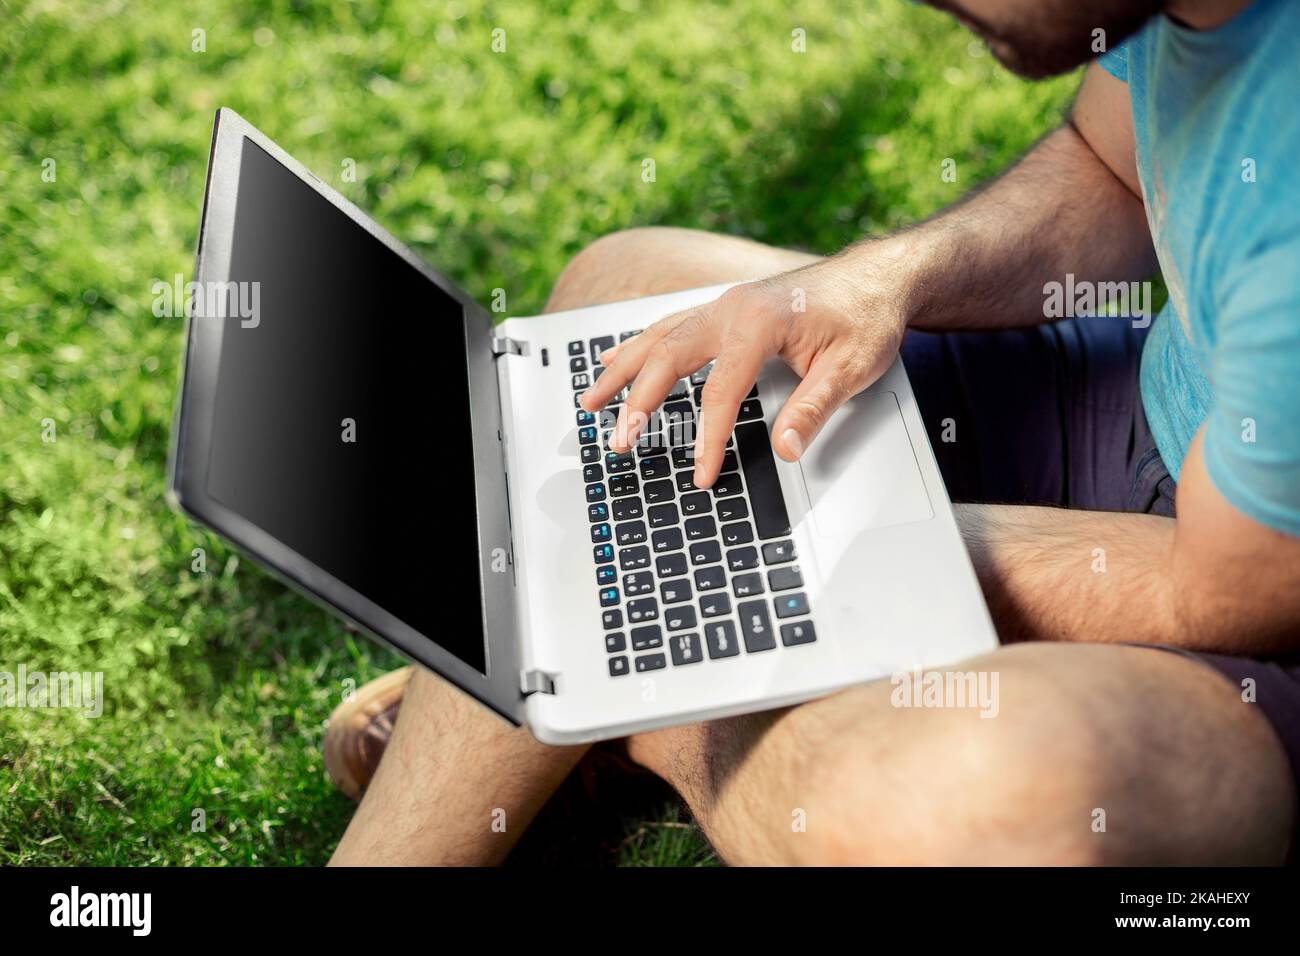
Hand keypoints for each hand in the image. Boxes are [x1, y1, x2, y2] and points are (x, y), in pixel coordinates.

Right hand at [578, 253, 908, 486]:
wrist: (881, 275)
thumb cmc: (868, 315)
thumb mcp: (852, 368)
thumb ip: (814, 409)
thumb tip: (784, 449)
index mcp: (758, 322)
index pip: (720, 392)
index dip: (707, 438)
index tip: (701, 473)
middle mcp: (731, 308)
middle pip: (669, 359)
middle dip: (637, 402)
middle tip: (620, 439)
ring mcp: (724, 304)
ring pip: (659, 338)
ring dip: (623, 371)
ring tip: (592, 401)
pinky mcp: (725, 307)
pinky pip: (670, 326)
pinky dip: (640, 345)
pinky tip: (617, 357)